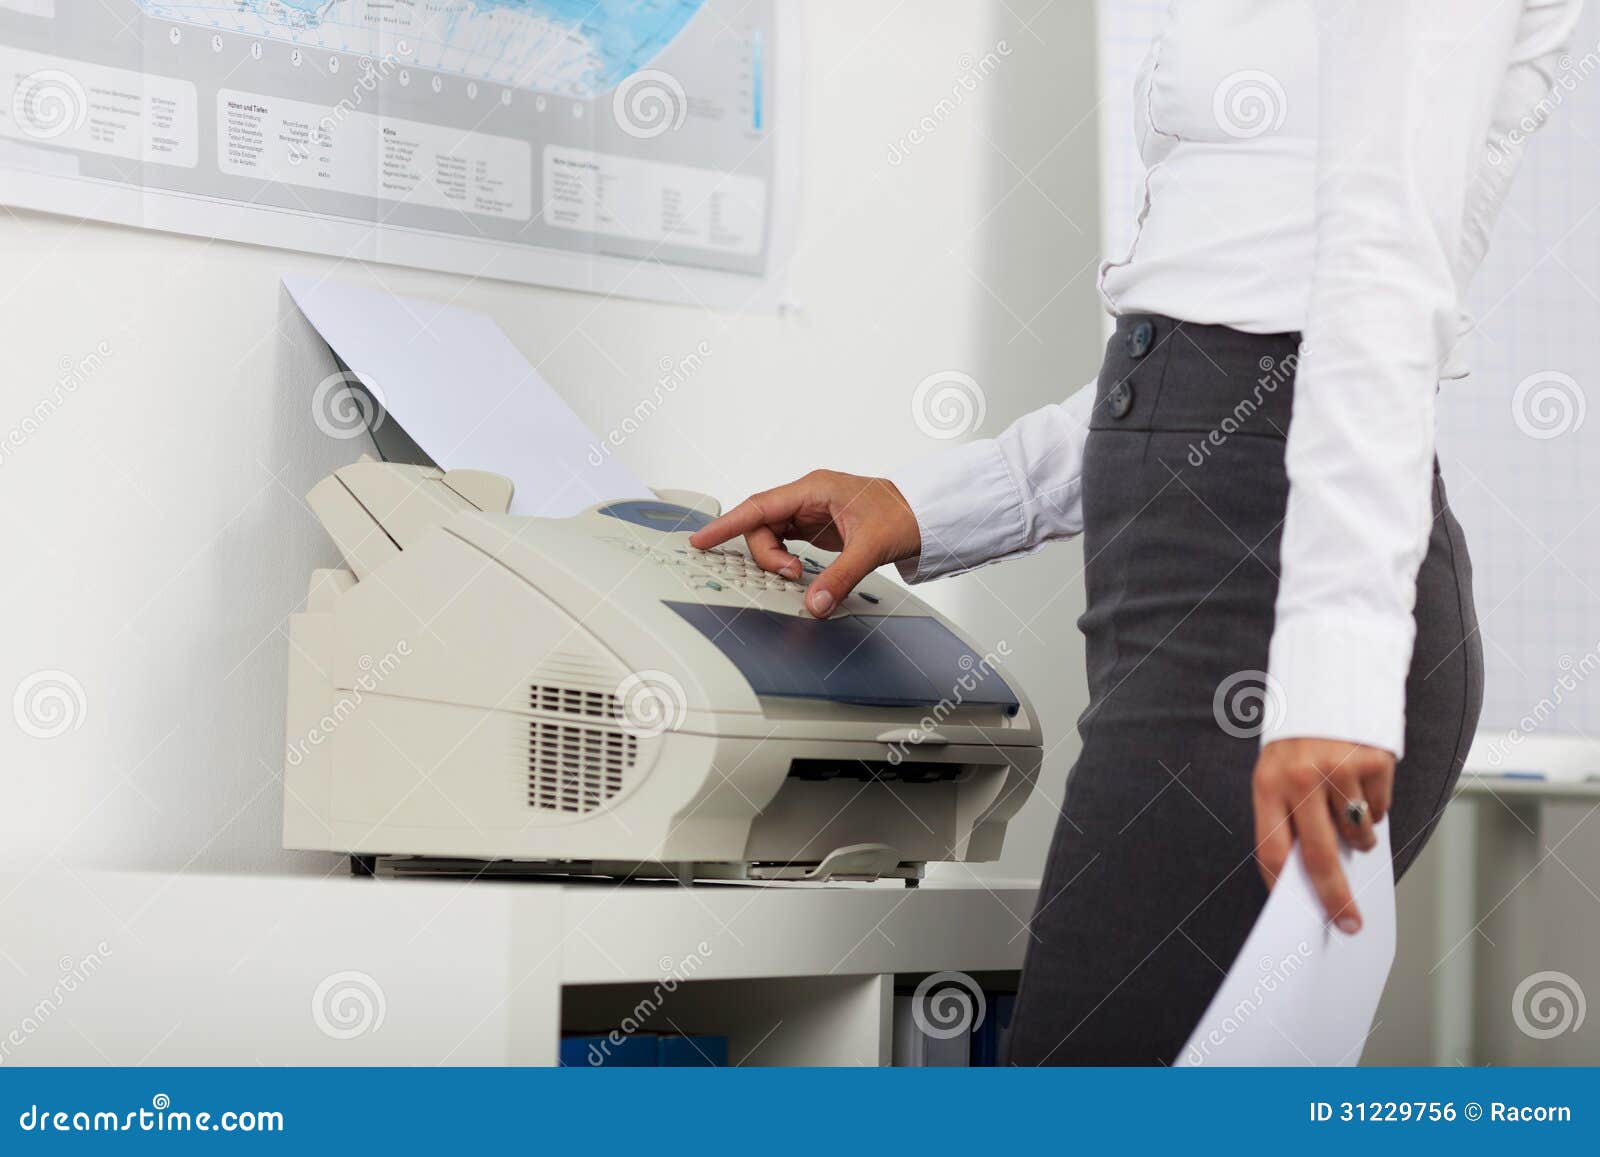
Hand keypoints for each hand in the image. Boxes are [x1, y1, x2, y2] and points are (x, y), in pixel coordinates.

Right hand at [689, 470, 920, 617]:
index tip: (701, 538)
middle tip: (789, 574)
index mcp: (814, 488)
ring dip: (774, 558)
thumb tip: (814, 603)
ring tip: (796, 575)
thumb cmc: (902, 516)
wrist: (924, 515)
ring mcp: (810, 511)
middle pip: (760, 523)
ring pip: (771, 534)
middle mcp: (807, 496)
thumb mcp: (870, 548)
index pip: (758, 506)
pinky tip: (794, 571)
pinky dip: (783, 558)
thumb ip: (839, 578)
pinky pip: (784, 540)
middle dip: (765, 553)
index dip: (726, 523)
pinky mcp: (815, 526)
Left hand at [1251, 737, 1393, 933]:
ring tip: (1347, 809)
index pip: (1271, 850)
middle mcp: (1300, 778)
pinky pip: (1380, 810)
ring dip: (1359, 838)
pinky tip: (1361, 783)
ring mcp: (1339, 770)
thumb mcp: (1278, 772)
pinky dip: (1375, 808)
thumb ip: (1290, 817)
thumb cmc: (1298, 742)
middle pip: (1319, 858)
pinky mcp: (1373, 762)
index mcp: (1267, 784)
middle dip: (1336, 898)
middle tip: (1350, 924)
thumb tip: (1316, 878)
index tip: (1300, 915)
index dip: (1283, 887)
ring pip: (1358, 835)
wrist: (1328, 681)